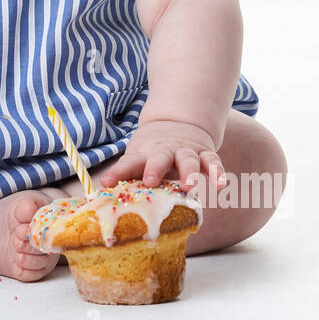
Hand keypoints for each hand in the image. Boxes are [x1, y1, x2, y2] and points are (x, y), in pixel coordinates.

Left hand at [96, 119, 226, 191]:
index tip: (106, 183)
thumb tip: (98, 197)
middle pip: (159, 159)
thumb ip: (125, 177)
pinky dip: (217, 172)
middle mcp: (165, 152)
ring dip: (188, 172)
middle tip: (150, 181)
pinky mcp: (204, 153)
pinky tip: (221, 185)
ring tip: (189, 186)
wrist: (177, 122)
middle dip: (155, 169)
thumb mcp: (136, 158)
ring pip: (188, 160)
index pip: (128, 163)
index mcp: (144, 154)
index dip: (117, 173)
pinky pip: (213, 162)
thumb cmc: (151, 151)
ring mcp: (186, 152)